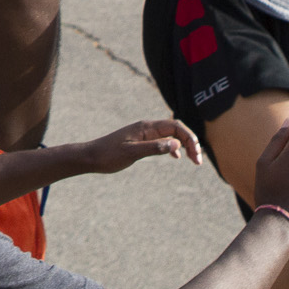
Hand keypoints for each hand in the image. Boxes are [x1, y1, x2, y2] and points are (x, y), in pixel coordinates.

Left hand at [84, 119, 202, 172]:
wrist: (91, 156)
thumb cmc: (108, 155)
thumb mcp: (131, 153)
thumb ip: (153, 148)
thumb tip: (176, 145)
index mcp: (146, 127)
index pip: (176, 127)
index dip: (189, 138)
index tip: (195, 155)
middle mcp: (148, 127)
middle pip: (176, 129)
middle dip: (190, 142)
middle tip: (198, 161)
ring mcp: (145, 134)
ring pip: (171, 135)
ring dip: (184, 145)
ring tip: (193, 160)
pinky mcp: (142, 141)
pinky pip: (163, 140)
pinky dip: (173, 147)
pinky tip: (177, 157)